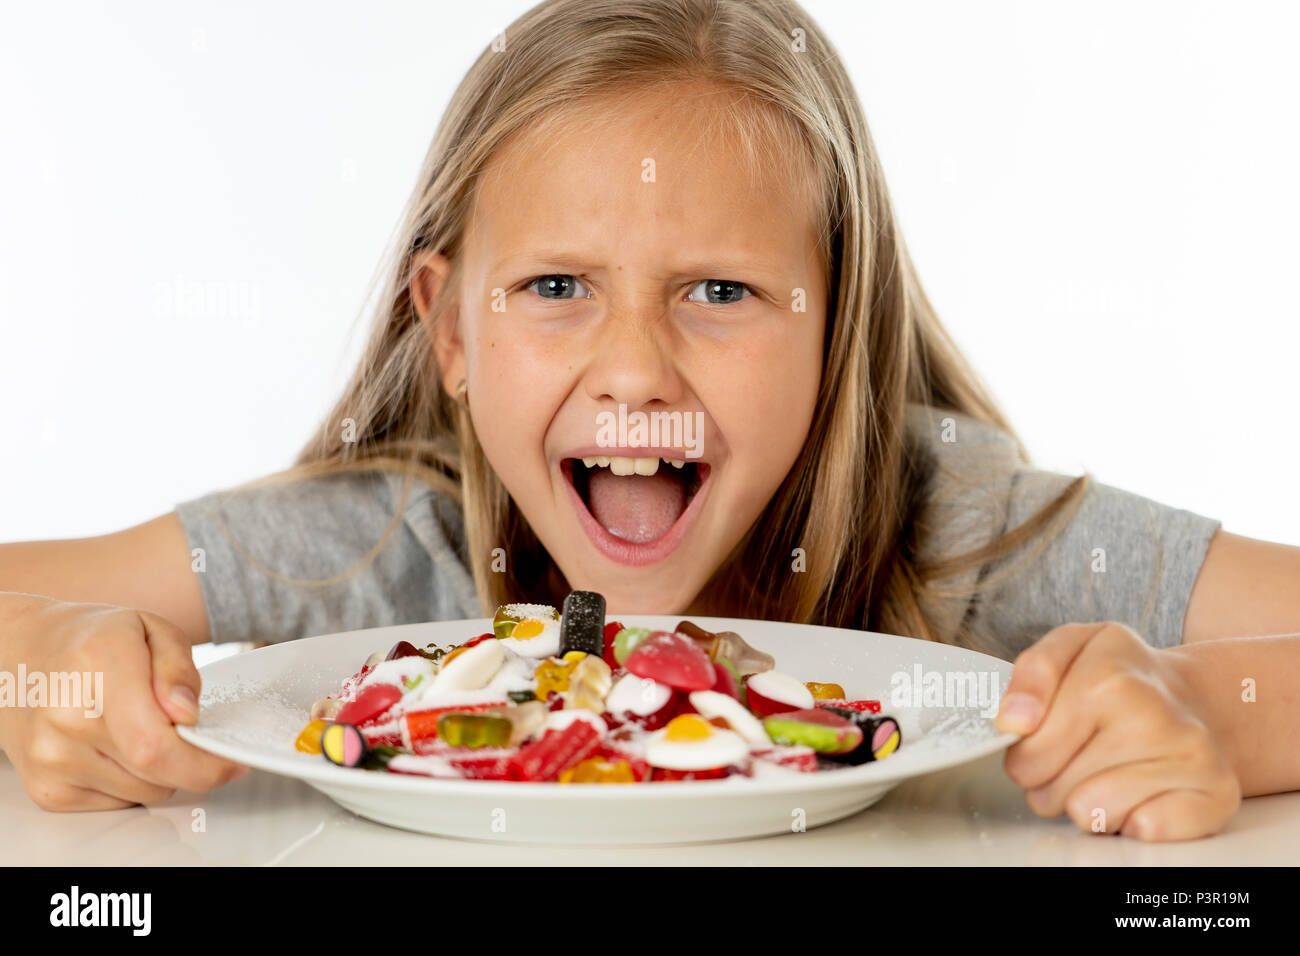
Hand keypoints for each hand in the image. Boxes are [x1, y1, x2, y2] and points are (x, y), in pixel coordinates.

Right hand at [0, 593, 247, 810]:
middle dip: (191, 761)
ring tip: (142, 727)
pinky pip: (118, 802)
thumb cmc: (91, 639)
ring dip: (162, 770)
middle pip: (157, 774)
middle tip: (192, 734)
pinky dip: (133, 780)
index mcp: (98, 670)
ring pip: (144, 792)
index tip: (232, 761)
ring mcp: (51, 759)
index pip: (156, 745)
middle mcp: (67, 720)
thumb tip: (187, 715)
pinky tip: (117, 745)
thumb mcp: (150, 628)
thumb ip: (178, 668)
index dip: (205, 763)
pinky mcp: (48, 789)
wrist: (21, 655)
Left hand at [994, 622, 1240, 840]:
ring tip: (1110, 768)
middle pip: (1052, 791)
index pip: (1026, 753)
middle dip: (1054, 780)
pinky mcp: (1217, 794)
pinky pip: (1145, 830)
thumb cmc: (1121, 675)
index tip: (1046, 734)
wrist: (1193, 694)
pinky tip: (1144, 789)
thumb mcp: (1068, 647)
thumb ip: (1031, 673)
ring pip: (1090, 815)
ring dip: (1091, 802)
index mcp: (1106, 677)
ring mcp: (1190, 756)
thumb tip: (1013, 721)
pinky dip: (1135, 820)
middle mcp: (1152, 715)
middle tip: (1082, 751)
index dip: (1026, 752)